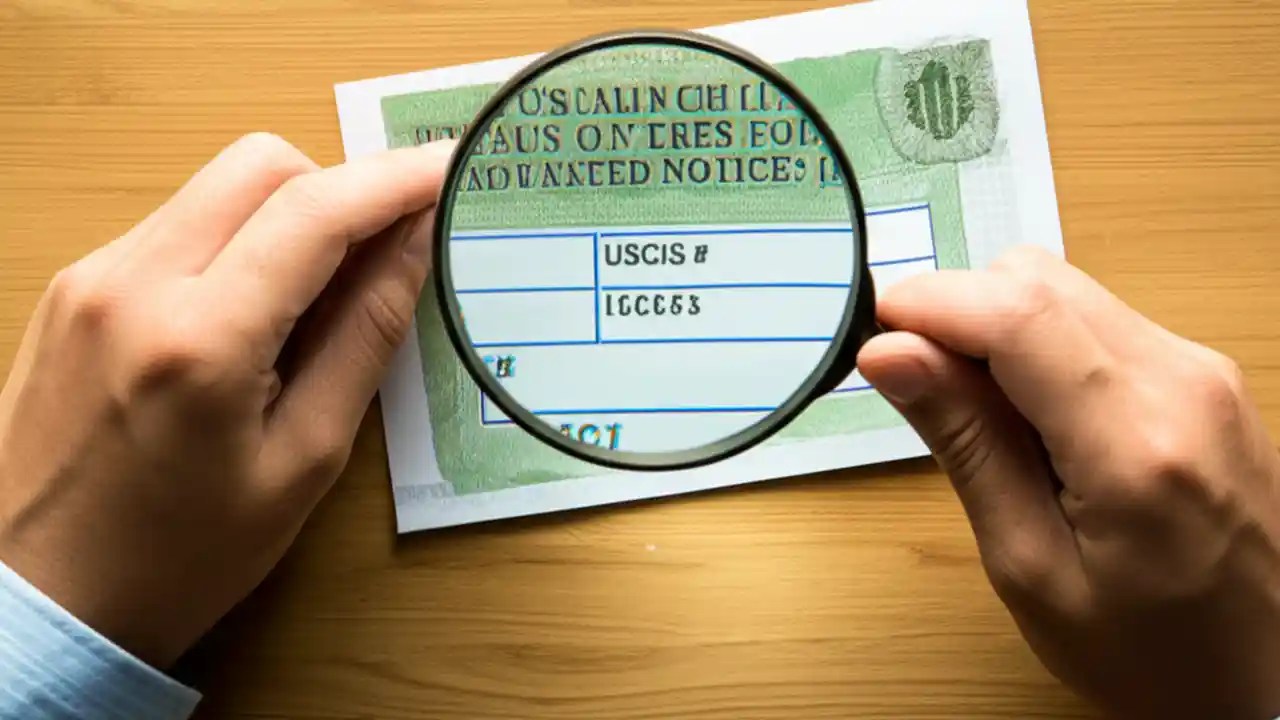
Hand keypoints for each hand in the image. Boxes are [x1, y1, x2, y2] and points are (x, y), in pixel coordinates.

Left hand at [0, 133, 454, 667]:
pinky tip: (250, 316)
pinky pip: (178, 224)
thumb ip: (366, 336)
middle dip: (339, 189)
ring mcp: (90, 277)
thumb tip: (415, 243)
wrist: (39, 597)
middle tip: (383, 252)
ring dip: (287, 216)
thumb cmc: (181, 556)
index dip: (397, 179)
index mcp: (199, 340)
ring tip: (313, 303)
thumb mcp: (304, 460)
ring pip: (217, 187)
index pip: (316, 211)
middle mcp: (132, 283)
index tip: (453, 166)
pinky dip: (236, 243)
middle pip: (262, 165)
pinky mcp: (73, 287)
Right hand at [858, 247, 1279, 719]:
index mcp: (1136, 441)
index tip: (874, 342)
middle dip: (958, 314)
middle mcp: (1183, 380)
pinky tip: (1035, 421)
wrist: (1267, 678)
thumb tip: (890, 353)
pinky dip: (1042, 347)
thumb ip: (965, 443)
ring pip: (1065, 289)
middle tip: (925, 394)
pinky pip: (1098, 320)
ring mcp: (1204, 371)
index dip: (927, 304)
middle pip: (1036, 280)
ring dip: (998, 331)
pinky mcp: (1206, 376)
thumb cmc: (1148, 654)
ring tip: (985, 422)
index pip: (1014, 311)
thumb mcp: (1029, 566)